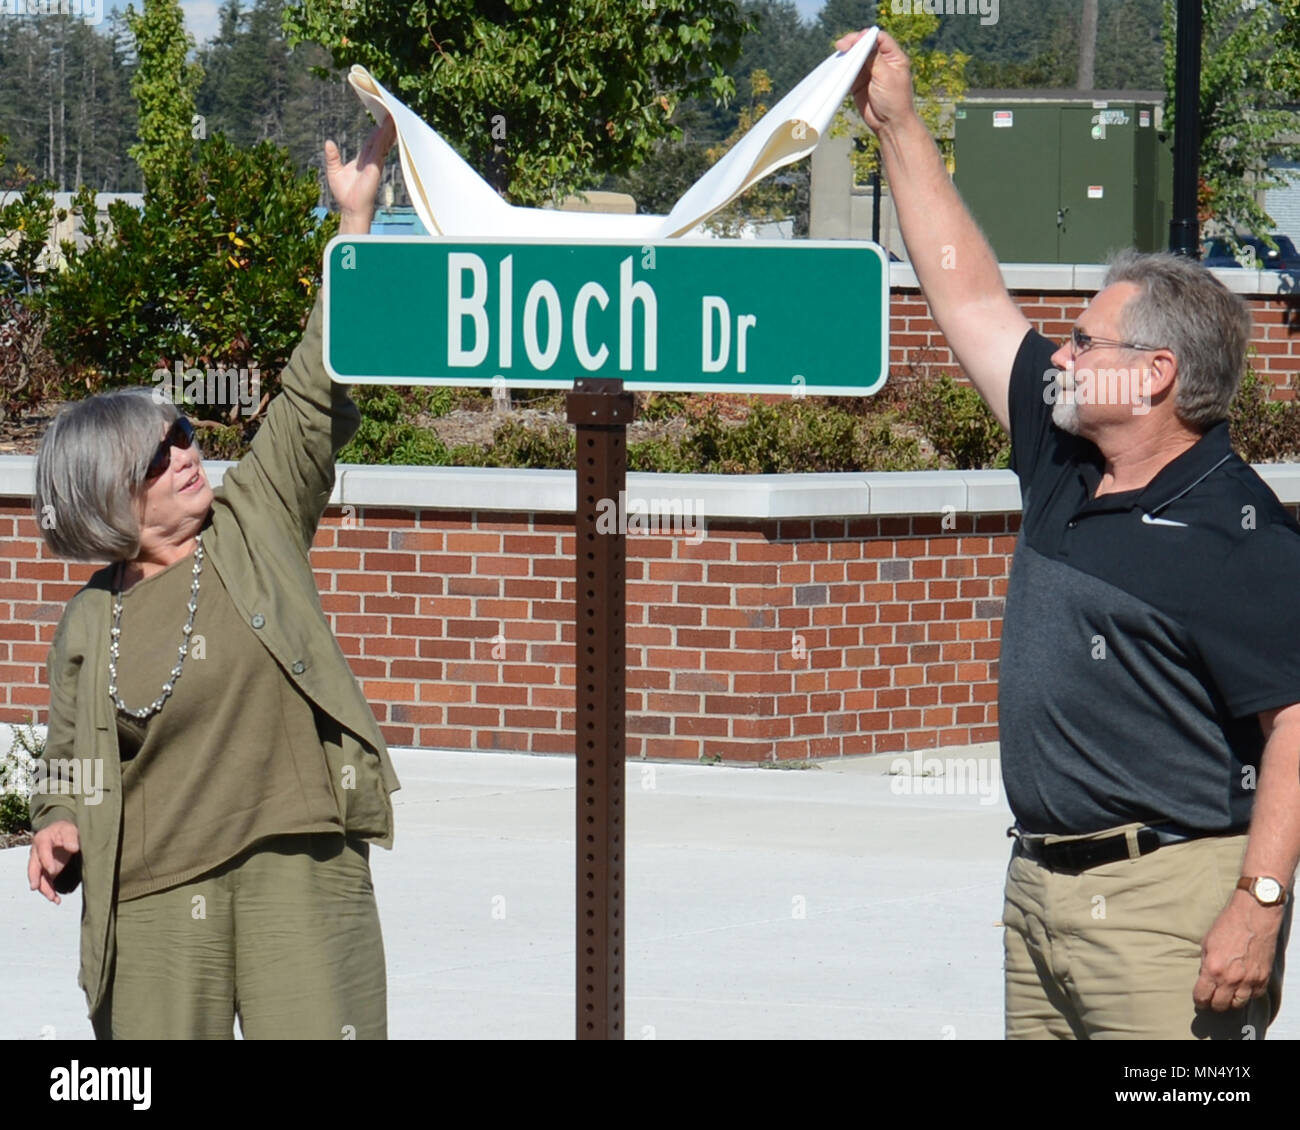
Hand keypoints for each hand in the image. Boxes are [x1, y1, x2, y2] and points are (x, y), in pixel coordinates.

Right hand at [28, 820, 79, 904]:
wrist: (63, 833)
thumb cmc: (66, 830)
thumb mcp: (70, 829)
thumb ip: (71, 837)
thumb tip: (73, 848)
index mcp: (42, 840)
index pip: (42, 851)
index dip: (46, 861)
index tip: (52, 870)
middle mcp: (37, 852)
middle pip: (34, 867)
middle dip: (35, 878)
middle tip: (36, 887)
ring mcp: (40, 863)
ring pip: (39, 878)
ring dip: (44, 889)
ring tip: (53, 898)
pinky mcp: (45, 871)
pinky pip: (45, 882)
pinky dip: (49, 891)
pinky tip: (56, 899)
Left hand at [325, 116, 396, 233]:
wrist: (351, 207)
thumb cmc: (344, 193)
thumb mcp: (333, 171)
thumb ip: (332, 157)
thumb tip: (328, 143)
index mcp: (363, 160)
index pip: (371, 142)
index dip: (376, 131)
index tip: (381, 120)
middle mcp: (371, 160)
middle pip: (380, 139)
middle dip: (385, 127)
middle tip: (390, 112)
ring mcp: (375, 162)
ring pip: (382, 141)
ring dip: (388, 129)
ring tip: (393, 115)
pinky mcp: (375, 165)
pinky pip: (381, 148)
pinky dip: (385, 137)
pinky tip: (389, 128)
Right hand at [836, 29, 916, 135]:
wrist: (889, 124)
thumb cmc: (894, 101)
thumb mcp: (885, 76)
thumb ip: (874, 57)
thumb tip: (864, 40)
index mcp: (894, 57)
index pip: (879, 39)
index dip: (866, 37)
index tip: (856, 40)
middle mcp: (881, 62)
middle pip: (865, 45)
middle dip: (853, 43)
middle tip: (842, 45)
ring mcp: (869, 72)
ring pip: (856, 57)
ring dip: (847, 54)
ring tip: (838, 52)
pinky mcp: (859, 82)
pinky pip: (849, 70)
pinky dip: (843, 67)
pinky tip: (838, 64)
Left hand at [1193, 889, 1283, 1011]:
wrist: (1254, 917)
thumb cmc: (1227, 926)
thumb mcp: (1207, 943)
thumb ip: (1206, 963)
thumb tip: (1204, 977)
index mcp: (1213, 969)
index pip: (1203, 996)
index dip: (1199, 1001)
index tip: (1199, 1001)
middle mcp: (1231, 979)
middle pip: (1220, 1005)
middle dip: (1213, 1005)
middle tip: (1211, 1001)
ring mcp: (1249, 980)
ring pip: (1238, 1004)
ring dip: (1230, 1002)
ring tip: (1226, 997)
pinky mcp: (1263, 978)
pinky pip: (1254, 996)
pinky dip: (1247, 995)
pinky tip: (1242, 988)